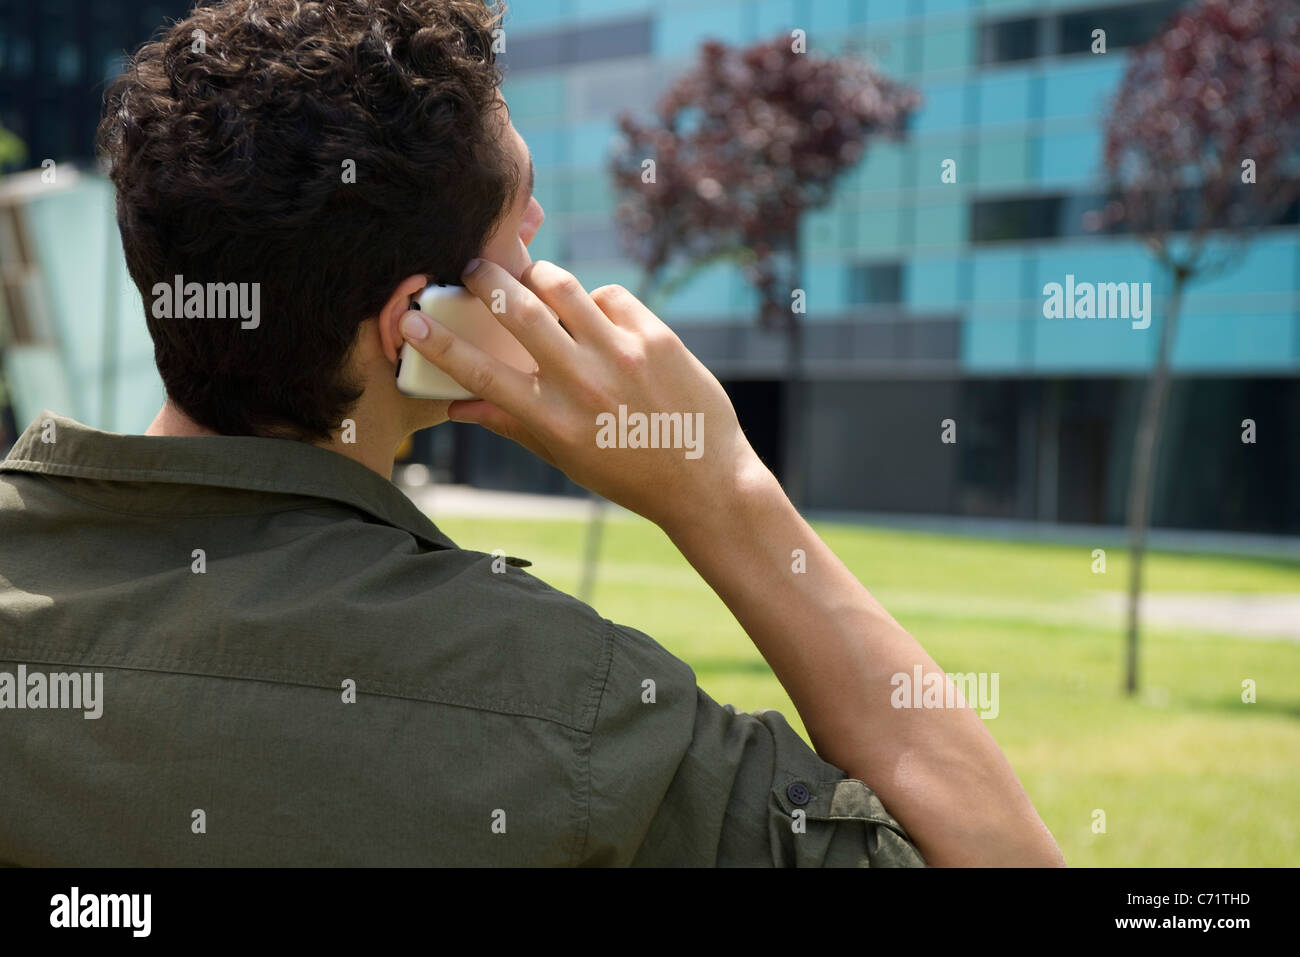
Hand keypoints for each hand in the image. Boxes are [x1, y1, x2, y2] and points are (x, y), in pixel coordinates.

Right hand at [397, 259, 774, 530]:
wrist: (704, 481)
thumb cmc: (628, 474)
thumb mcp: (564, 457)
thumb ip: (512, 423)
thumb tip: (457, 405)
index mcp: (553, 419)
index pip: (481, 372)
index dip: (439, 343)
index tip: (412, 319)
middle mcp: (583, 383)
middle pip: (515, 310)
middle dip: (484, 279)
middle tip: (472, 269)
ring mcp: (622, 355)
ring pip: (561, 286)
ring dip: (536, 275)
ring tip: (529, 279)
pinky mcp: (656, 337)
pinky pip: (609, 296)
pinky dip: (594, 300)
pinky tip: (595, 316)